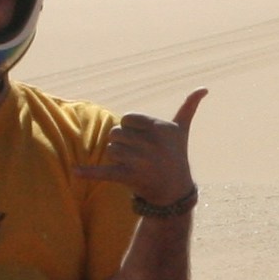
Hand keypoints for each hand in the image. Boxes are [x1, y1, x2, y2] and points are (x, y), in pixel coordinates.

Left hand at [79, 89, 205, 207]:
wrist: (173, 191)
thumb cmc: (175, 156)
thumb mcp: (182, 131)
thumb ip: (189, 107)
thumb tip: (204, 88)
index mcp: (159, 129)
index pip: (128, 119)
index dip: (132, 128)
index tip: (143, 139)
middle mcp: (151, 144)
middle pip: (117, 134)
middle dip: (123, 143)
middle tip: (138, 154)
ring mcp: (139, 161)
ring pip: (111, 150)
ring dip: (117, 157)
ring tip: (133, 164)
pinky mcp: (128, 177)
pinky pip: (104, 171)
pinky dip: (88, 173)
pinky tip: (75, 171)